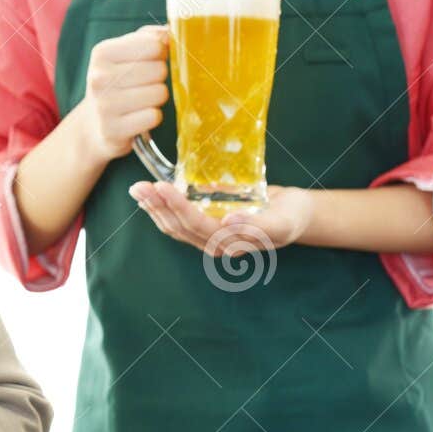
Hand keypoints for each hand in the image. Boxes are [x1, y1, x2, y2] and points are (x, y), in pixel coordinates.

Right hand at [76, 24, 170, 162]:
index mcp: (102, 53)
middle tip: (144, 85)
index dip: (160, 54)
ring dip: (156, 98)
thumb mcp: (125, 53)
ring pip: (159, 93)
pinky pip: (154, 116)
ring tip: (141, 101)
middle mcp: (99, 77)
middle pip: (159, 70)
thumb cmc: (118, 82)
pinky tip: (138, 117)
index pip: (154, 45)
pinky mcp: (113, 129)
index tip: (150, 61)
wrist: (94, 124)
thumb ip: (149, 37)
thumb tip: (170, 33)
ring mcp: (104, 105)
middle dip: (159, 78)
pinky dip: (152, 118)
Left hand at [127, 180, 315, 254]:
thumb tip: (228, 222)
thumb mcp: (281, 222)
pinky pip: (178, 222)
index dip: (177, 207)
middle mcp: (215, 244)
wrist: (295, 214)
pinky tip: (149, 197)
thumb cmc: (290, 217)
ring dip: (154, 208)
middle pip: (179, 227)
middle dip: (158, 206)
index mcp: (231, 244)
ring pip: (174, 226)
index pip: (197, 225)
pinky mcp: (206, 226)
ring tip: (137, 189)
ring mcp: (208, 237)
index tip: (161, 187)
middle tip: (139, 186)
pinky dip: (162, 209)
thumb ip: (256, 226)